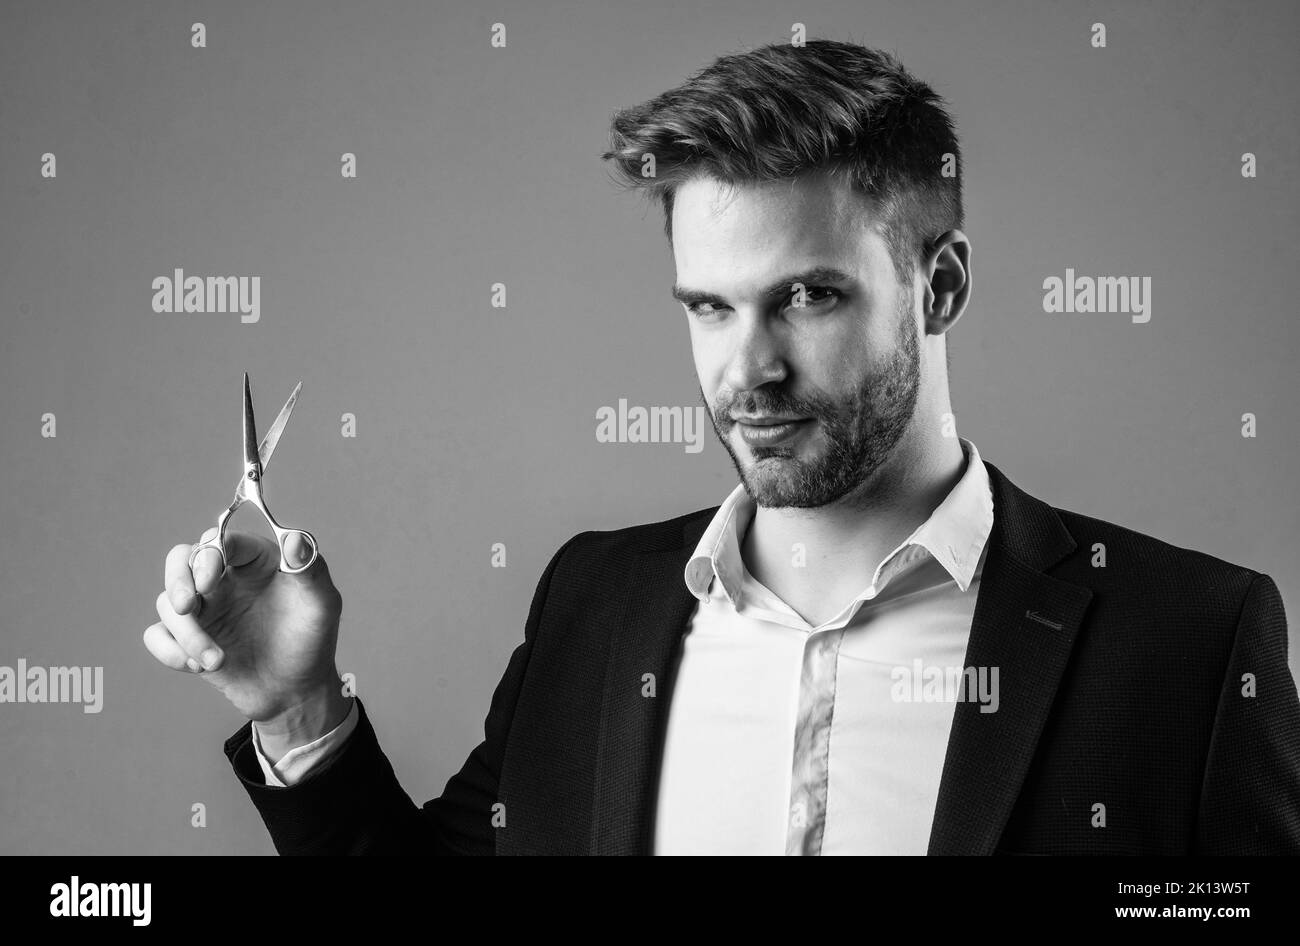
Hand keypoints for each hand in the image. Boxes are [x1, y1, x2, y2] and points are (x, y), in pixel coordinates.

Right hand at [144, 528, 347, 734]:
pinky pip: (156, 634)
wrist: (295, 692)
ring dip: (187, 634)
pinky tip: (199, 667)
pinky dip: (169, 651)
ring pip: (167, 602)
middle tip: (187, 607)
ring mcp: (204, 608)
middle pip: (181, 559)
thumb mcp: (322, 604)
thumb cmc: (312, 641)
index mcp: (255, 560)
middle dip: (177, 581)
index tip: (208, 582)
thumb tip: (294, 539)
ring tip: (216, 662)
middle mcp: (224, 578)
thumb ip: (310, 570)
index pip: (222, 540)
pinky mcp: (188, 638)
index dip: (209, 554)